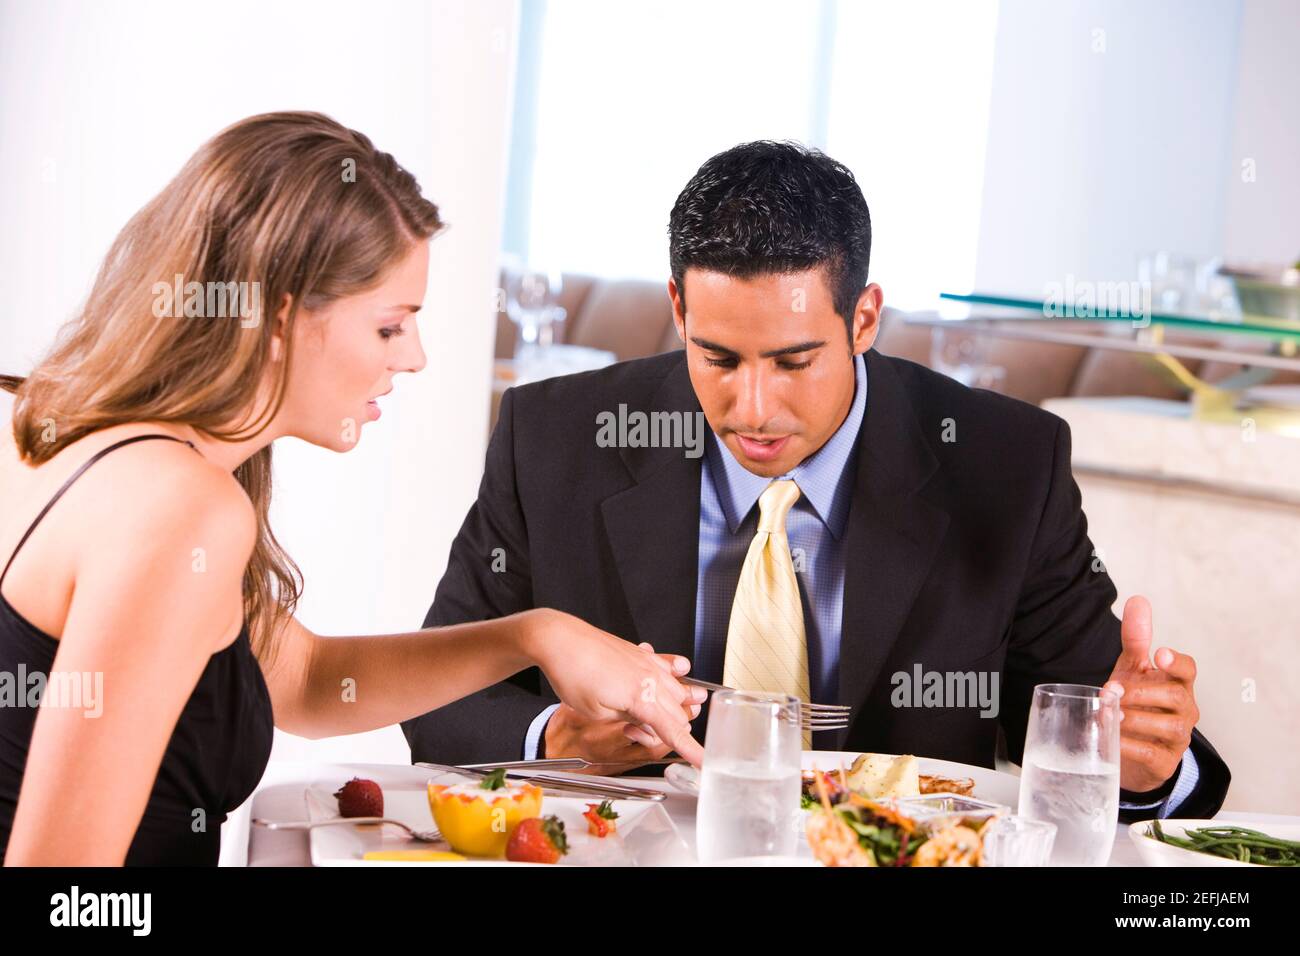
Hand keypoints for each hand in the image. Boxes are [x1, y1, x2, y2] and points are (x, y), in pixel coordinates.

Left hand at [526, 613, 704, 765]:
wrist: (560, 639)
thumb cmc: (573, 674)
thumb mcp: (597, 712)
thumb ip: (628, 719)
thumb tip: (646, 723)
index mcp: (642, 697)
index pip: (674, 730)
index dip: (691, 750)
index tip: (705, 762)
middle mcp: (651, 678)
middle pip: (679, 712)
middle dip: (669, 729)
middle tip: (634, 730)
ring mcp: (648, 662)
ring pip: (678, 690)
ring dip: (672, 706)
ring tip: (640, 712)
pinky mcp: (641, 653)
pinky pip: (668, 667)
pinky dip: (673, 676)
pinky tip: (674, 674)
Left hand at [1104, 596, 1198, 792]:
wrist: (1127, 747)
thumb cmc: (1135, 702)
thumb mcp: (1132, 669)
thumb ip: (1136, 639)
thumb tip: (1138, 601)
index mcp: (1176, 684)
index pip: (1188, 670)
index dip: (1177, 662)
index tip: (1160, 654)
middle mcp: (1183, 710)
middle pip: (1177, 696)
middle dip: (1143, 692)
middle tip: (1112, 691)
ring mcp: (1177, 738)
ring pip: (1171, 726)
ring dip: (1138, 718)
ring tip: (1112, 715)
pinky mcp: (1164, 762)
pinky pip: (1154, 754)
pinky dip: (1133, 745)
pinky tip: (1114, 737)